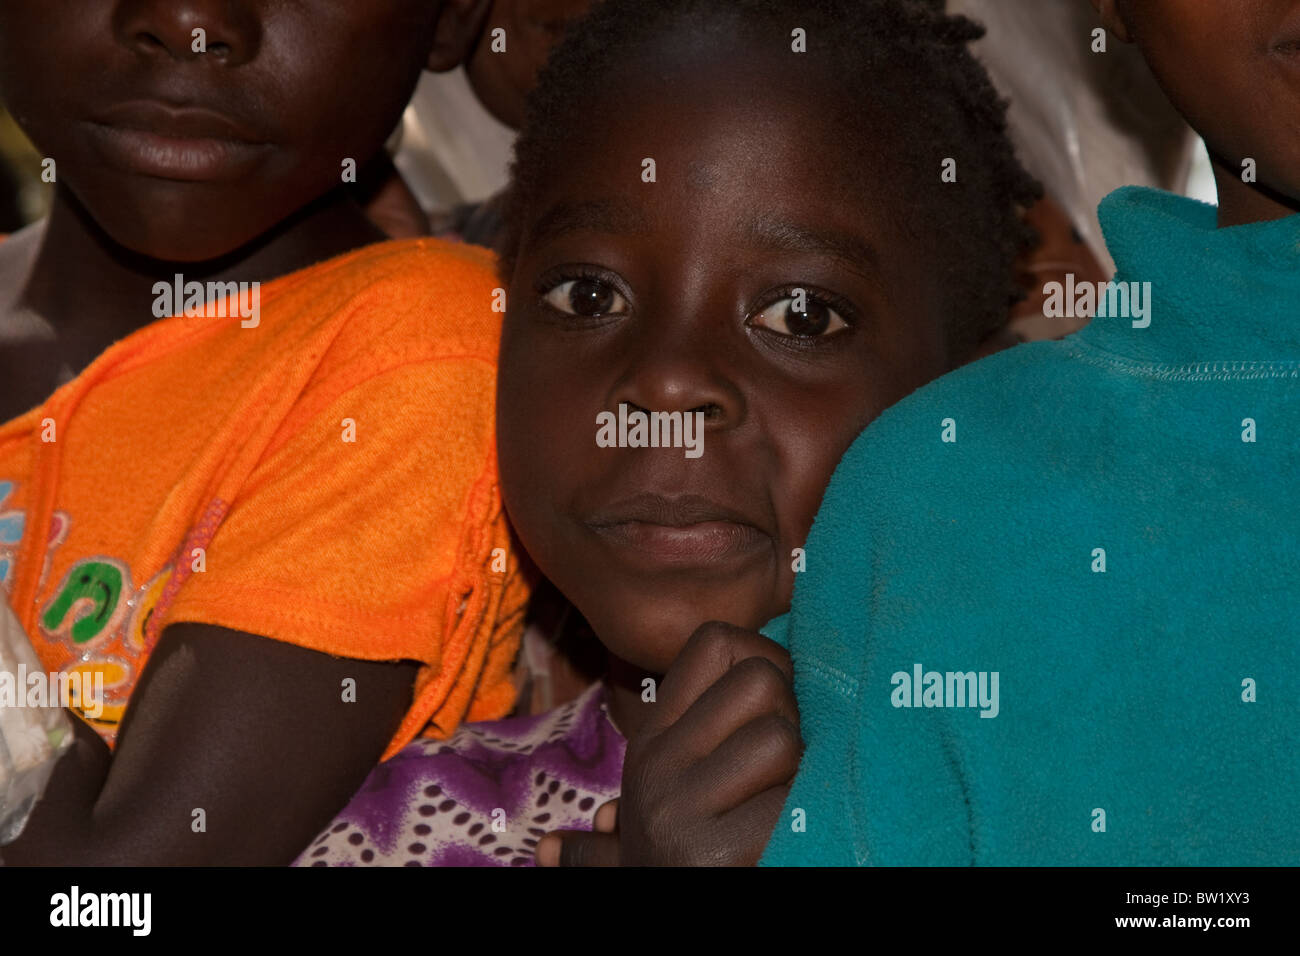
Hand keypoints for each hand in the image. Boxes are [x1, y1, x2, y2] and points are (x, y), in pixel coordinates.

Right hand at [537, 621, 800, 865]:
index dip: (765, 658)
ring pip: (781, 738)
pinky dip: (805, 823)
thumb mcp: (636, 855)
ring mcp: (681, 810)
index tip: (779, 705)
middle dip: (794, 717)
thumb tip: (551, 852)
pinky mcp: (720, 854)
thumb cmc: (674, 886)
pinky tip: (790, 844)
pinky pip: (790, 803)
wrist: (682, 928)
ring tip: (788, 810)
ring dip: (803, 775)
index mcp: (650, 749)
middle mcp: (656, 769)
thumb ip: (605, 843)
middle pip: (761, 680)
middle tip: (791, 767)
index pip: (717, 642)